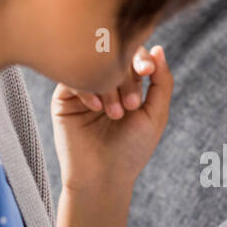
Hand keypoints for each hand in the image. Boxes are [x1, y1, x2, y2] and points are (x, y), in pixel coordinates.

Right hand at [53, 45, 172, 226]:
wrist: (103, 178)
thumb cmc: (132, 150)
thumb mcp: (155, 115)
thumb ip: (162, 82)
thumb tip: (159, 48)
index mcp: (129, 84)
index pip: (134, 55)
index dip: (141, 57)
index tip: (147, 71)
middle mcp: (106, 82)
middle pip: (115, 57)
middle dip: (127, 78)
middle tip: (131, 106)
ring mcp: (85, 87)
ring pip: (94, 65)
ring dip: (109, 85)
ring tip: (115, 114)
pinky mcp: (64, 97)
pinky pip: (73, 76)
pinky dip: (88, 88)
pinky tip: (96, 108)